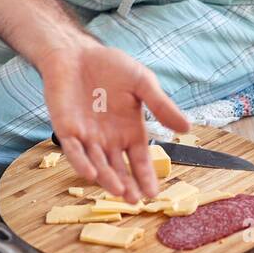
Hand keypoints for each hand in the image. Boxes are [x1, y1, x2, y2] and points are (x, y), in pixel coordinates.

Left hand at [37, 37, 189, 201]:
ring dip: (107, 179)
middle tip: (134, 200)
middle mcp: (109, 139)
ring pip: (98, 164)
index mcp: (130, 131)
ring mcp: (87, 137)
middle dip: (127, 185)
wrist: (77, 52)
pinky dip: (82, 163)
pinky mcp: (66, 131)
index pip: (140, 160)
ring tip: (119, 191)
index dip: (146, 176)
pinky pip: (74, 151)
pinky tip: (91, 174)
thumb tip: (187, 129)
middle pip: (119, 168)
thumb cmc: (111, 66)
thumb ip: (161, 105)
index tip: (153, 194)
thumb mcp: (142, 82)